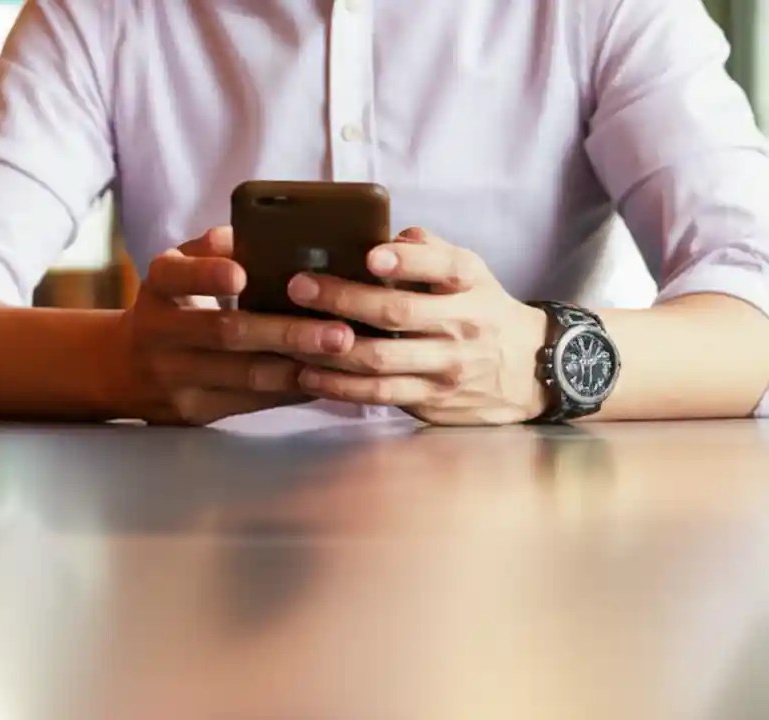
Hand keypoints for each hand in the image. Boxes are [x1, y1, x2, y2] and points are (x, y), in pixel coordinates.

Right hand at [107, 227, 355, 424]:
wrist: (122, 369)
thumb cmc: (169, 307)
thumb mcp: (175, 272)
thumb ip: (209, 251)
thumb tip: (248, 233)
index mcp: (157, 286)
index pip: (176, 277)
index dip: (207, 274)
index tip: (242, 274)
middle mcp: (159, 332)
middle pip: (225, 333)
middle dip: (285, 332)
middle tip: (337, 331)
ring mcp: (173, 377)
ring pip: (242, 375)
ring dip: (297, 366)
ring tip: (341, 356)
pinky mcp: (192, 411)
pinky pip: (248, 403)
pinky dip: (289, 390)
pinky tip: (323, 378)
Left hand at [286, 228, 548, 425]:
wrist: (532, 371)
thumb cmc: (482, 310)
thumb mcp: (470, 272)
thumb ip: (429, 251)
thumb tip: (388, 237)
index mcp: (470, 284)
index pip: (444, 266)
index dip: (407, 262)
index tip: (371, 254)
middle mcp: (460, 326)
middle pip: (397, 314)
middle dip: (343, 299)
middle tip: (298, 286)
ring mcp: (445, 369)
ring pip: (380, 359)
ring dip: (329, 348)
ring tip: (289, 333)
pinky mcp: (431, 402)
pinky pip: (379, 394)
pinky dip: (339, 386)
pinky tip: (307, 374)